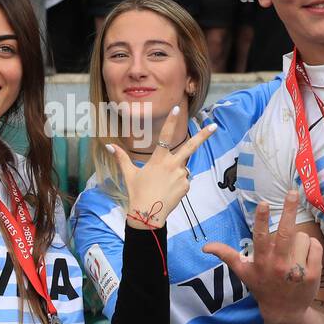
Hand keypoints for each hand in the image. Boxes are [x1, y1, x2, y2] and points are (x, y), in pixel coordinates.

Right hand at [105, 104, 215, 228]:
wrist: (148, 214)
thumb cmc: (137, 192)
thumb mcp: (129, 174)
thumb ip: (121, 157)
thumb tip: (108, 146)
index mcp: (159, 159)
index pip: (166, 136)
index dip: (171, 121)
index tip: (177, 108)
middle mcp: (173, 165)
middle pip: (191, 147)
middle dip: (204, 136)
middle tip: (214, 126)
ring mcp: (181, 176)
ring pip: (182, 167)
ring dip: (176, 172)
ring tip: (162, 185)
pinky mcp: (186, 186)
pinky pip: (184, 180)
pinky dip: (178, 184)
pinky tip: (168, 191)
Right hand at [204, 190, 323, 323]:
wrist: (284, 312)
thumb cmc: (262, 286)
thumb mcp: (243, 272)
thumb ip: (226, 255)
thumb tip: (205, 247)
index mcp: (262, 261)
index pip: (261, 237)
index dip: (262, 219)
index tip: (263, 203)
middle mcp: (279, 265)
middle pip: (287, 232)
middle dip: (289, 209)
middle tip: (291, 192)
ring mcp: (297, 270)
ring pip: (303, 237)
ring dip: (299, 240)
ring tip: (293, 254)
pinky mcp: (312, 273)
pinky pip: (314, 246)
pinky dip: (311, 247)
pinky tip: (303, 258)